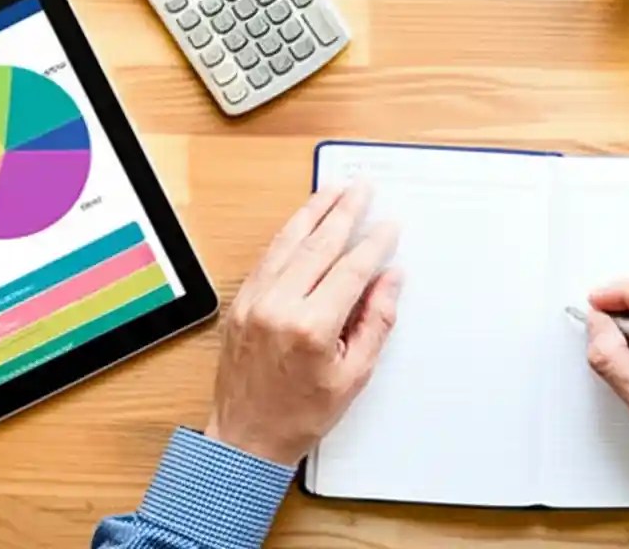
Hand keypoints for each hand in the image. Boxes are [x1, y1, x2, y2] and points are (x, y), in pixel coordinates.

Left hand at [206, 182, 401, 465]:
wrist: (245, 439)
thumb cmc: (300, 415)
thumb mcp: (354, 376)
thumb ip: (376, 322)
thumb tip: (389, 279)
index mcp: (311, 328)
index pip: (351, 270)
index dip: (374, 244)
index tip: (388, 226)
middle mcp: (278, 307)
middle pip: (318, 246)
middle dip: (344, 213)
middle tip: (362, 189)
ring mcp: (254, 302)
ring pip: (287, 243)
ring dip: (313, 213)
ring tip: (333, 191)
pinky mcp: (239, 303)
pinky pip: (267, 258)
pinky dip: (287, 235)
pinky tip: (302, 221)